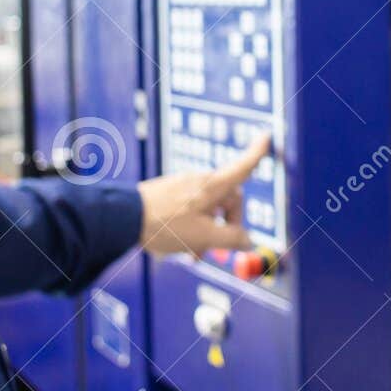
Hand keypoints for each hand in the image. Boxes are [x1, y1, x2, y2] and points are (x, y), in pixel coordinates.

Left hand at [137, 133, 270, 255]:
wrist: (123, 218)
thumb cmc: (164, 224)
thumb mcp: (204, 237)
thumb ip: (231, 239)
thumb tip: (248, 240)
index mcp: (212, 186)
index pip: (242, 167)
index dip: (257, 153)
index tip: (267, 137)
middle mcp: (199, 181)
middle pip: (228, 199)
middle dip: (229, 224)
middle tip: (220, 248)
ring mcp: (183, 186)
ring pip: (208, 208)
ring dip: (209, 230)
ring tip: (195, 253)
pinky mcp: (169, 193)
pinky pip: (191, 208)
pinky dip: (194, 226)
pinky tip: (181, 245)